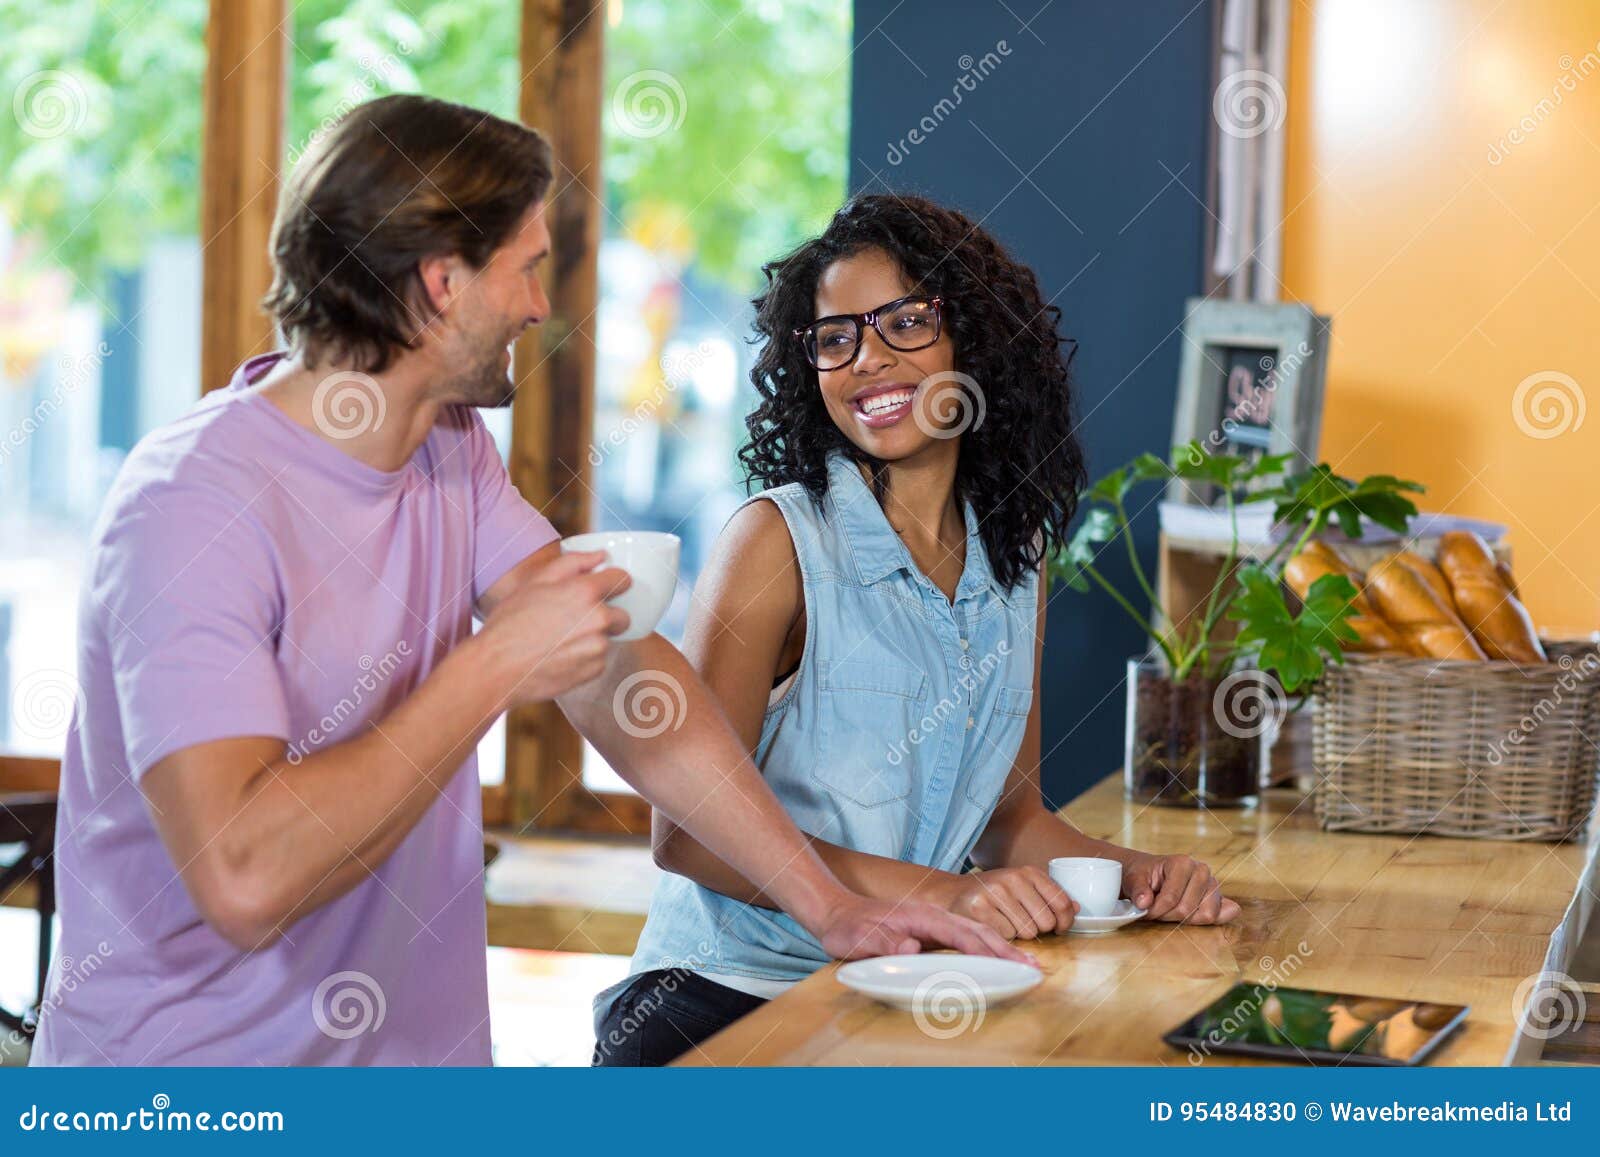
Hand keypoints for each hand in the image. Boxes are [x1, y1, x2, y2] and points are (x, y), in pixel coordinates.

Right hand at [475, 550, 631, 706]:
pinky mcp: (595, 670)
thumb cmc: (510, 623)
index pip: (623, 579)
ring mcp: (599, 647)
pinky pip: (599, 659)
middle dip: (604, 615)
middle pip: (622, 614)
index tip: (603, 589)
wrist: (496, 669)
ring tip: (560, 641)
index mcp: (585, 592)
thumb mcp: (536, 583)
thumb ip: (573, 563)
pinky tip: (560, 657)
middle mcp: (598, 619)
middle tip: (574, 621)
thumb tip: (602, 555)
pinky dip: (585, 658)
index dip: (613, 583)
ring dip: (592, 638)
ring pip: (608, 638)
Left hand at [810, 893, 1035, 964]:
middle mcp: (933, 917)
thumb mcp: (859, 938)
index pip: (960, 934)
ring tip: (1027, 965)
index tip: (1008, 964)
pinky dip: (986, 950)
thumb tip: (912, 948)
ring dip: (1002, 950)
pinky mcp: (931, 933)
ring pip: (975, 935)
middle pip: (978, 931)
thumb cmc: (848, 927)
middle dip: (1007, 950)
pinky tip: (997, 961)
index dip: (986, 950)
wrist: (837, 911)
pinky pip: (965, 941)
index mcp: (921, 916)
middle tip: (1033, 968)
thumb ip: (883, 943)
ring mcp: (934, 924)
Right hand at [938, 867, 1076, 939]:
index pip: (1061, 902)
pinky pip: (1006, 936)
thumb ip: (1049, 896)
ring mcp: (995, 892)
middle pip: (1046, 921)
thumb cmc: (994, 894)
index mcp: (1028, 872)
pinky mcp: (979, 908)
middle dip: (1039, 929)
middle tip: (1025, 924)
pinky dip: (1003, 936)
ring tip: (1006, 922)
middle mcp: (1012, 878)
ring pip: (1027, 931)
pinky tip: (993, 925)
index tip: (1059, 928)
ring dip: (1019, 934)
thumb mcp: (1023, 887)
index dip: (1065, 921)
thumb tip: (1077, 908)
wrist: (953, 894)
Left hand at [1123, 852, 1239, 924]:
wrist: (1149, 872)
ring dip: (1185, 920)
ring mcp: (1212, 884)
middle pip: (1187, 909)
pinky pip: (1223, 915)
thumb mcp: (1133, 878)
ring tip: (1170, 911)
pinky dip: (1209, 919)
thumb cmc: (1142, 875)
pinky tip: (1194, 918)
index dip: (1156, 910)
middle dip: (1168, 916)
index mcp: (1182, 863)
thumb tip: (1144, 903)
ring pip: (1206, 915)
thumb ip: (1137, 889)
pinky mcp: (1219, 897)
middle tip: (1156, 912)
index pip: (1171, 899)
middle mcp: (1201, 870)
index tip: (1145, 912)